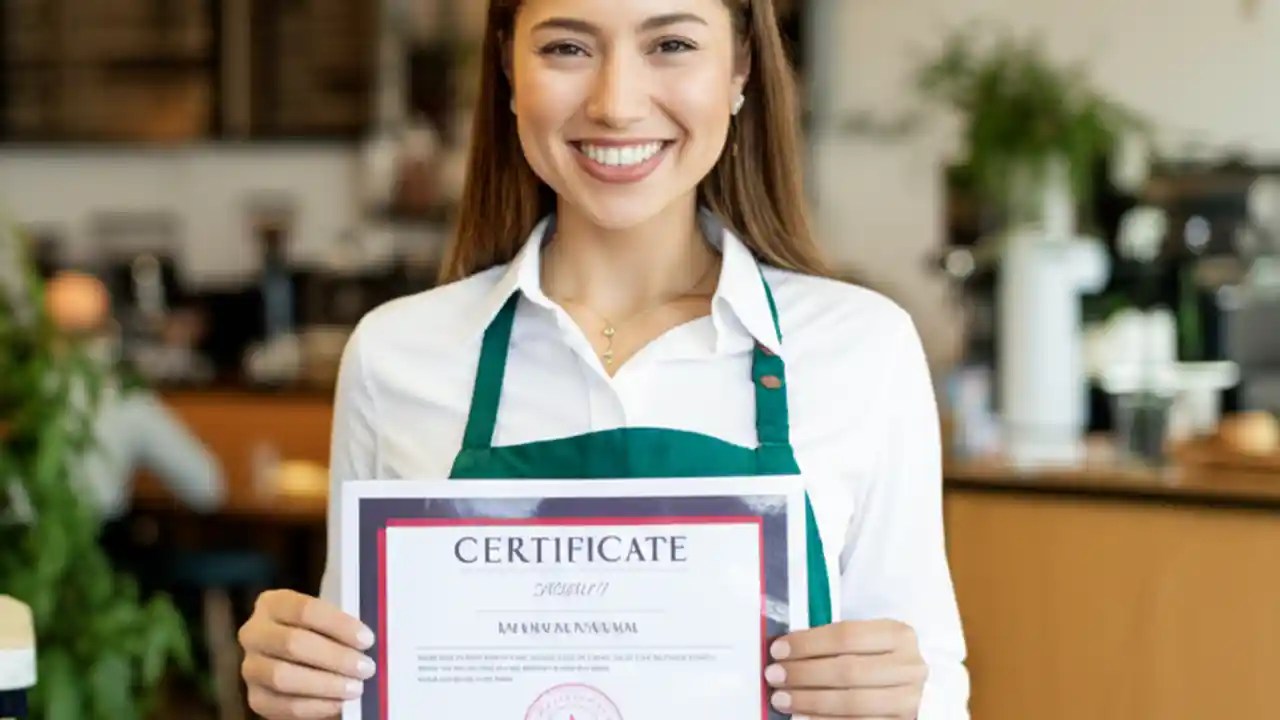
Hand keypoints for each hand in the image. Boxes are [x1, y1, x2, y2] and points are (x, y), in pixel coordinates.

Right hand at [238, 589, 376, 718]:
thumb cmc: (321, 635)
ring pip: (283, 677)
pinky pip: (283, 705)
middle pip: (292, 643)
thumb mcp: (327, 622)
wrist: (300, 664)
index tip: (367, 640)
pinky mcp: (256, 698)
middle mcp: (254, 633)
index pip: (305, 610)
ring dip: (325, 684)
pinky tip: (338, 703)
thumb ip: (342, 627)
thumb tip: (366, 642)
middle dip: (334, 657)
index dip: (338, 625)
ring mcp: (251, 667)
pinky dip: (315, 706)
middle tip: (365, 668)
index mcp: (273, 603)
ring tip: (355, 687)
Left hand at [764, 619, 926, 717]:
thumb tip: (784, 650)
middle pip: (848, 670)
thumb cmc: (873, 658)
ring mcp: (909, 699)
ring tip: (782, 699)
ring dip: (810, 701)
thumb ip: (831, 643)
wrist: (903, 687)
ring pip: (853, 701)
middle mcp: (909, 666)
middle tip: (773, 676)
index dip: (808, 643)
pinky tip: (801, 718)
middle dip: (804, 673)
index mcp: (898, 635)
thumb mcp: (863, 642)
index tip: (777, 649)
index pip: (847, 635)